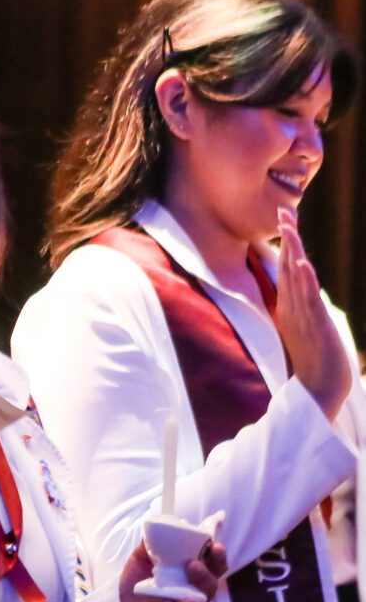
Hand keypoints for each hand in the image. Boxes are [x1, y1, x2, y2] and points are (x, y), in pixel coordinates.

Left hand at [117, 537, 226, 601]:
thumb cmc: (136, 586)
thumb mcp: (138, 561)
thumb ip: (148, 546)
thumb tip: (156, 528)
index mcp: (188, 572)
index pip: (210, 561)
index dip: (216, 553)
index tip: (213, 544)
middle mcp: (195, 589)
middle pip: (214, 578)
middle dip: (214, 566)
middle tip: (196, 560)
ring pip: (207, 596)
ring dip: (202, 582)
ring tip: (191, 571)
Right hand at [276, 208, 355, 420]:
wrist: (318, 390)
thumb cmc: (314, 363)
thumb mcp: (305, 330)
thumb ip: (301, 310)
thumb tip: (301, 296)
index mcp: (289, 307)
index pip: (286, 268)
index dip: (286, 244)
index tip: (285, 221)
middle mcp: (291, 307)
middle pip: (287, 266)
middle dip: (287, 239)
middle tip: (283, 211)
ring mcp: (301, 316)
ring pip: (295, 277)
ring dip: (292, 251)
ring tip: (289, 227)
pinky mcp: (314, 325)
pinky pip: (308, 299)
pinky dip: (304, 281)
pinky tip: (303, 264)